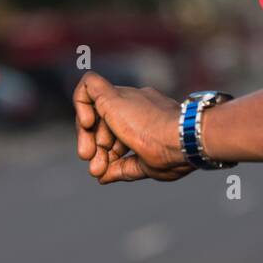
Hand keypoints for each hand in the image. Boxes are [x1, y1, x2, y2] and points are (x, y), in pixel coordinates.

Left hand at [73, 72, 194, 183]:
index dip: (106, 153)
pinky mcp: (112, 94)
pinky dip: (81, 105)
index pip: (116, 133)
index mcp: (145, 120)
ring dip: (87, 135)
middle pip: (103, 122)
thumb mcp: (143, 166)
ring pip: (94, 109)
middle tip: (94, 167)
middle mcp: (135, 105)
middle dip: (94, 146)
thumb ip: (122, 168)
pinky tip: (87, 124)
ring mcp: (124, 98)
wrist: (182, 139)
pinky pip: (89, 85)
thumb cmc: (173, 154)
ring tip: (90, 153)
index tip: (102, 170)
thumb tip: (102, 177)